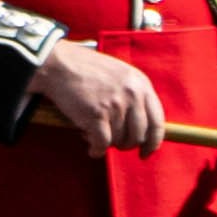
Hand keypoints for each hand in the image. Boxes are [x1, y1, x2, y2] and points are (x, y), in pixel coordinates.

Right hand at [31, 39, 164, 151]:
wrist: (58, 64)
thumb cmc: (86, 70)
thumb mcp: (121, 75)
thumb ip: (134, 96)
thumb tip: (142, 127)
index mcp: (142, 84)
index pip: (157, 122)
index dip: (153, 142)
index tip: (146, 152)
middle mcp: (133, 95)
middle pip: (139, 135)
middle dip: (127, 144)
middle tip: (114, 143)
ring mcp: (115, 105)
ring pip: (120, 141)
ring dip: (107, 144)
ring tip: (94, 134)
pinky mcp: (96, 115)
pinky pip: (102, 144)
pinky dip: (96, 150)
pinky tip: (91, 148)